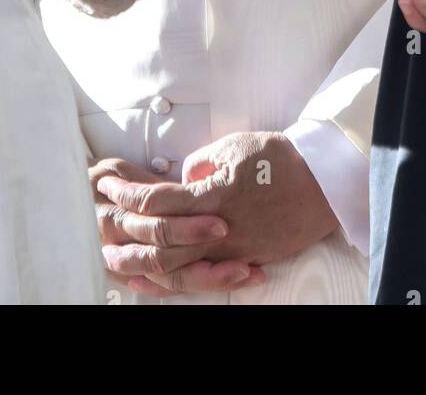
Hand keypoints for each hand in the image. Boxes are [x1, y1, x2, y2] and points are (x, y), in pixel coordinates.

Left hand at [97, 131, 337, 297]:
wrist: (325, 183)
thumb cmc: (281, 158)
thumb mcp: (236, 146)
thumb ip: (202, 162)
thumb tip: (184, 176)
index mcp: (212, 194)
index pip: (157, 201)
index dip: (127, 195)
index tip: (107, 187)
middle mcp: (219, 228)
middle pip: (160, 242)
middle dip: (127, 236)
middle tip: (101, 230)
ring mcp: (234, 249)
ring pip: (180, 268)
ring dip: (145, 266)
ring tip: (120, 261)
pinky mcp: (247, 259)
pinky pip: (207, 276)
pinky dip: (179, 279)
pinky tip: (161, 278)